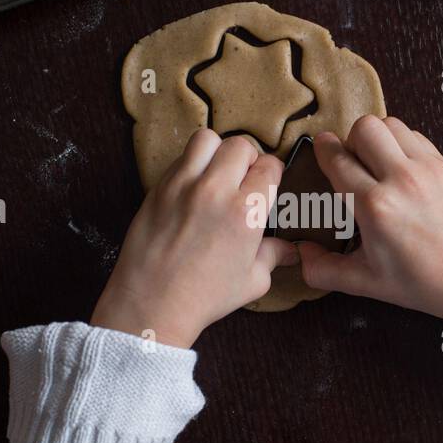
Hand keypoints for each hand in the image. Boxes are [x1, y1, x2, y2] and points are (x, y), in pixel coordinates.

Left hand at [92, 130, 296, 348]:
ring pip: (207, 139)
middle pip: (241, 145)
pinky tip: (194, 187)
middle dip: (249, 158)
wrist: (152, 304)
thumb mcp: (251, 281)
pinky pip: (181, 158)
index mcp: (247, 212)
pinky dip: (192, 164)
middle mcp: (216, 191)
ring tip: (217, 172)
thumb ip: (273, 257)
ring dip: (217, 151)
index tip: (268, 183)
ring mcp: (183, 185)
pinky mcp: (158, 188)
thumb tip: (290, 251)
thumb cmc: (204, 297)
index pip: (269, 167)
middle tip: (244, 178)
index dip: (272, 174)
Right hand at [298, 116, 442, 334]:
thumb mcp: (363, 283)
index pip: (338, 159)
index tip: (320, 152)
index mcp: (375, 208)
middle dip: (350, 140)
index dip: (323, 151)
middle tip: (351, 162)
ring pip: (389, 123)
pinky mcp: (442, 165)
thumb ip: (323, 269)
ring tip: (374, 162)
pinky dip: (399, 143)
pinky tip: (397, 166)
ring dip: (375, 137)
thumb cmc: (418, 281)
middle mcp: (400, 180)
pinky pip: (412, 134)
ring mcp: (425, 169)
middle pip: (363, 128)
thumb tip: (300, 251)